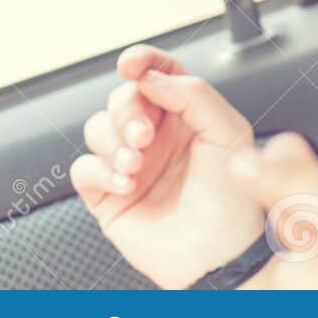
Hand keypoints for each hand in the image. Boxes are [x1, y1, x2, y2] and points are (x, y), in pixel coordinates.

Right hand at [71, 44, 263, 288]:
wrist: (221, 255)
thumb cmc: (234, 199)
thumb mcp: (229, 134)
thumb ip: (195, 96)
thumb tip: (154, 78)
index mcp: (187, 115)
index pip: (159, 74)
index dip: (142, 62)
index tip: (131, 64)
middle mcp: (157, 136)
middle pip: (122, 98)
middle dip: (128, 111)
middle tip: (145, 136)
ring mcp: (131, 164)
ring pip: (97, 128)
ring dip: (113, 142)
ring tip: (137, 165)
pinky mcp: (108, 195)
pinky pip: (83, 168)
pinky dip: (99, 170)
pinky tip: (126, 184)